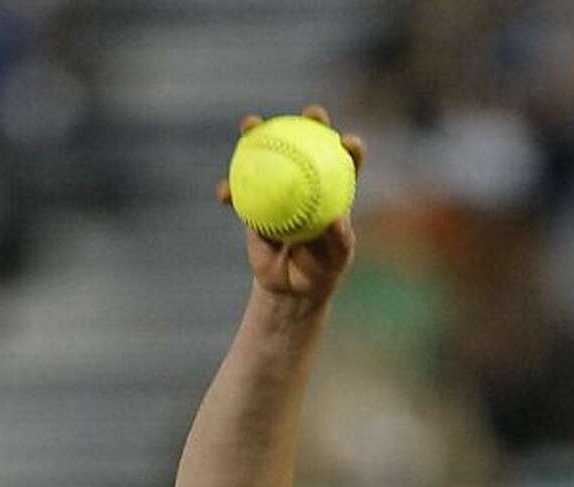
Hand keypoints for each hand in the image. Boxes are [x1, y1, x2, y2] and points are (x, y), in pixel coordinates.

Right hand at [216, 104, 365, 302]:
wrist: (290, 284)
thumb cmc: (320, 270)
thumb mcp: (334, 259)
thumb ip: (339, 240)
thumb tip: (338, 220)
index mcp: (334, 190)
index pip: (347, 164)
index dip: (350, 148)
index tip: (348, 142)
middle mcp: (308, 180)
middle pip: (310, 143)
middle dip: (312, 122)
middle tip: (311, 114)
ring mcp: (280, 185)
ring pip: (270, 153)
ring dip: (258, 133)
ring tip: (249, 124)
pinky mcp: (256, 198)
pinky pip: (241, 189)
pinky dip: (231, 190)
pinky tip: (223, 194)